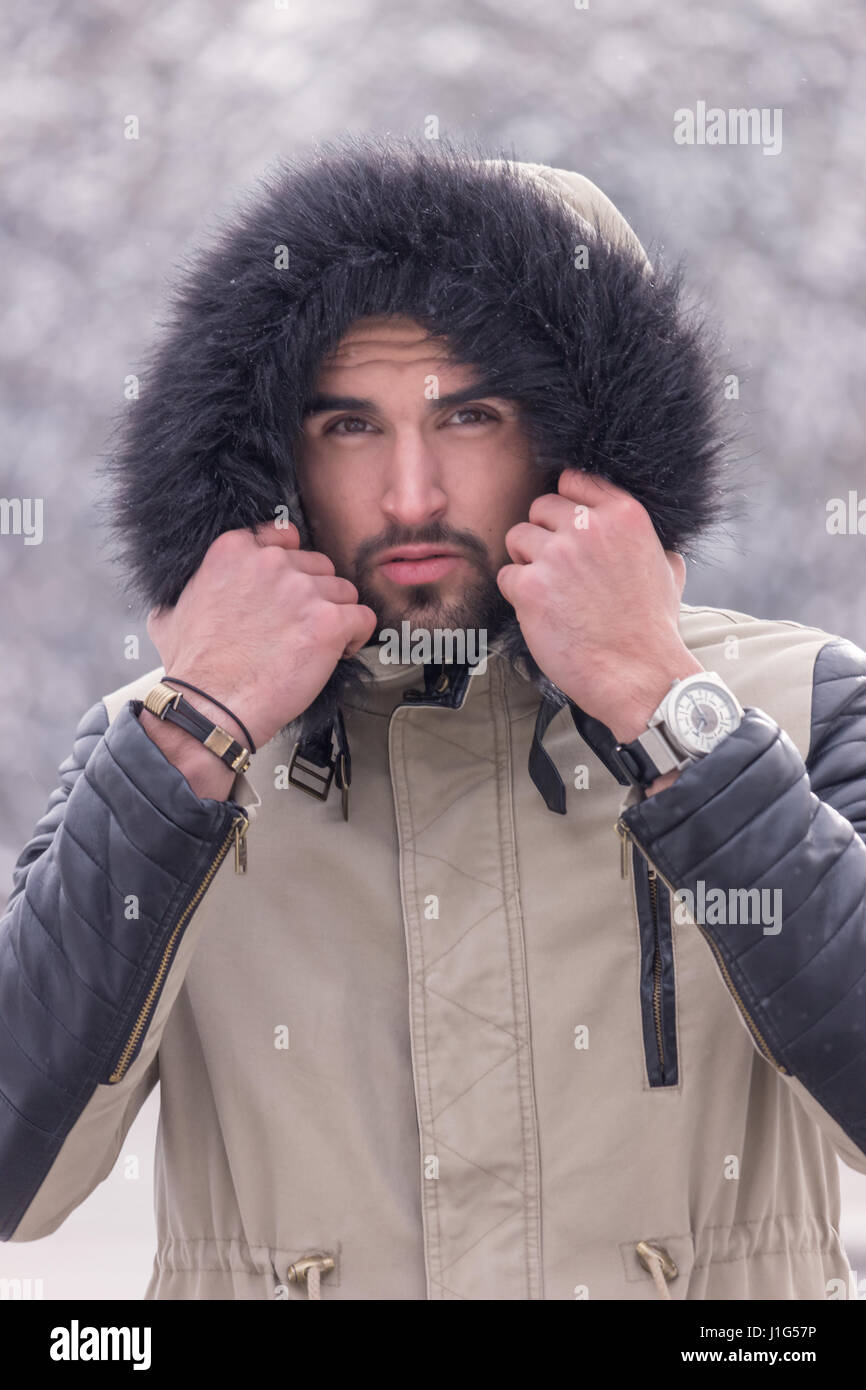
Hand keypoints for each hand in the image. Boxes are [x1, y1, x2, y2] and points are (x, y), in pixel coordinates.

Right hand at [146, 521, 377, 748]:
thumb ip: (190, 590)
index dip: (293, 566)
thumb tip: (191, 592)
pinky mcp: (328, 622)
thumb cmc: (193, 668)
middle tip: (300, 626)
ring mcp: (302, 591)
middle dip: (315, 595)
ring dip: (336, 616)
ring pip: (343, 591)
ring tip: (317, 644)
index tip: (292, 587)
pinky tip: (337, 652)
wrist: (210, 705)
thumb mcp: (171, 613)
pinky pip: (363, 618)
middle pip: (318, 566)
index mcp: (234, 551)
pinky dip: (356, 636)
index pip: (284, 537)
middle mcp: (271, 564)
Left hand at [496, 469, 702, 741]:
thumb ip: (651, 542)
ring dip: (527, 562)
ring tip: (549, 590)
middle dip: (543, 534)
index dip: (565, 503)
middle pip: (540, 507)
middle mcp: (589, 528)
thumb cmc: (652, 628)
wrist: (639, 675)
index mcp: (624, 515)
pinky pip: (506, 575)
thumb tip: (647, 537)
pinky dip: (517, 593)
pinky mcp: (531, 588)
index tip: (565, 525)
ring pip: (517, 538)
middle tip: (555, 566)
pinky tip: (540, 610)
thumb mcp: (668, 569)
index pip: (573, 480)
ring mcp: (557, 556)